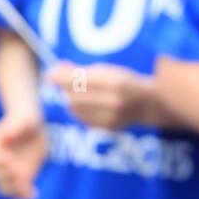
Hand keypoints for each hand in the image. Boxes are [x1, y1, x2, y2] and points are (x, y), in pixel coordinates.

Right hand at [0, 110, 46, 198]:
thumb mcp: (22, 119)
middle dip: (10, 179)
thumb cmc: (25, 120)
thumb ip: (14, 127)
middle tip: (24, 178)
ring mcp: (5, 172)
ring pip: (4, 188)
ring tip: (29, 191)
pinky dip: (23, 196)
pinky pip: (16, 192)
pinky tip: (34, 194)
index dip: (0, 164)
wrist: (32, 126)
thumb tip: (7, 134)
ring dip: (16, 192)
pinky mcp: (16, 178)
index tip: (11, 161)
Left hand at [45, 62, 159, 129]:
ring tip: (77, 92)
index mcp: (115, 81)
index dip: (60, 77)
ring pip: (75, 108)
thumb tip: (54, 70)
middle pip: (74, 94)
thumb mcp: (108, 70)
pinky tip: (85, 104)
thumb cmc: (125, 81)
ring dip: (71, 98)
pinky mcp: (108, 127)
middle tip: (64, 81)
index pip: (79, 80)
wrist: (150, 103)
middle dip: (65, 87)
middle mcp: (113, 101)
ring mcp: (111, 117)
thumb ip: (82, 70)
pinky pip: (81, 118)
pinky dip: (78, 110)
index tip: (48, 73)